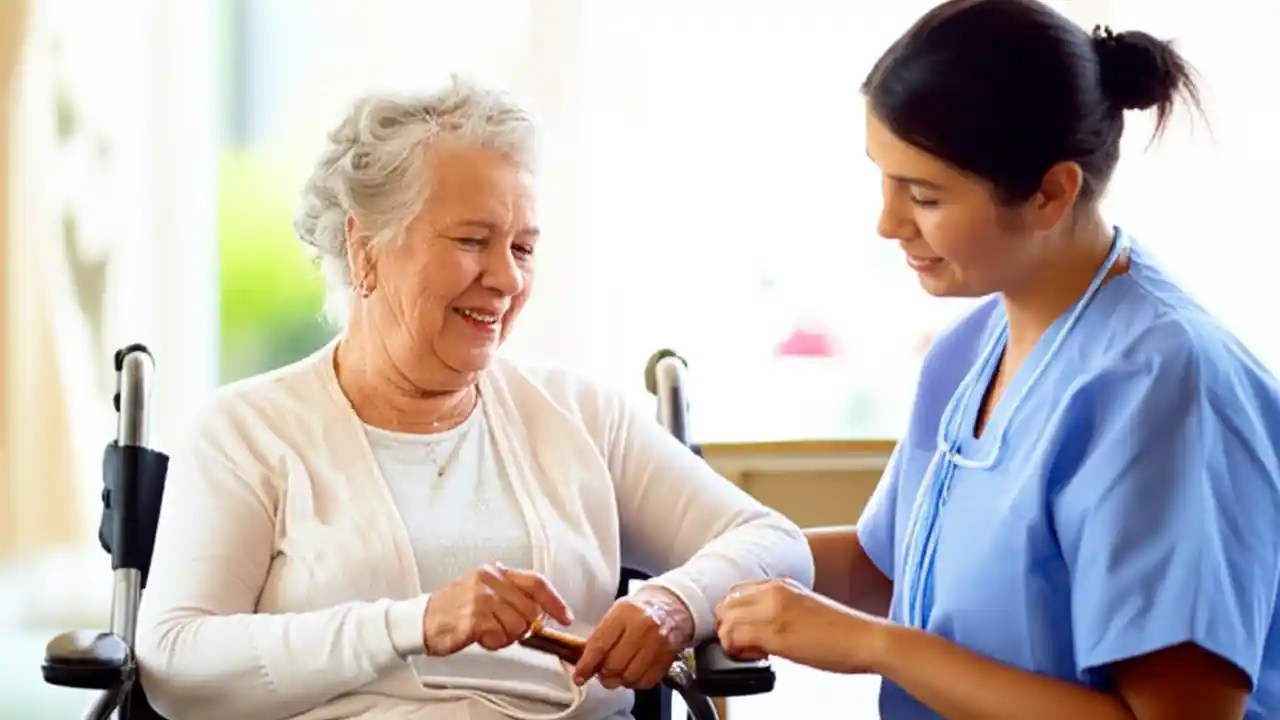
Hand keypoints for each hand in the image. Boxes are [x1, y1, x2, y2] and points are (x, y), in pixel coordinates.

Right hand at [423, 563, 573, 655]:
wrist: (421, 620)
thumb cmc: (454, 608)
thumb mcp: (484, 591)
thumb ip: (512, 596)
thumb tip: (543, 611)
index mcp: (496, 572)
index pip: (536, 583)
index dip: (555, 602)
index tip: (566, 617)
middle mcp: (490, 581)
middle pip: (530, 610)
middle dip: (523, 627)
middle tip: (505, 629)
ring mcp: (481, 599)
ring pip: (518, 627)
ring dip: (506, 637)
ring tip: (488, 632)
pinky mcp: (474, 618)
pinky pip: (499, 637)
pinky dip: (493, 643)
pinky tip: (479, 637)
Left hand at [573, 586, 693, 688]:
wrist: (672, 605)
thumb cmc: (639, 610)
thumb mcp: (617, 612)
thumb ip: (601, 635)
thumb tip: (585, 662)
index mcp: (625, 612)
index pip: (600, 644)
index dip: (587, 665)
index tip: (579, 676)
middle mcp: (643, 627)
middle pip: (614, 665)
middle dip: (603, 675)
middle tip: (602, 673)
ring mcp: (658, 643)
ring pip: (629, 676)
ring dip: (619, 680)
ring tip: (618, 673)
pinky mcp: (668, 657)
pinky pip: (646, 681)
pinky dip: (635, 683)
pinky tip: (632, 674)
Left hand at [714, 578, 887, 673]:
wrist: (866, 639)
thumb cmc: (842, 631)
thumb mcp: (804, 609)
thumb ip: (778, 611)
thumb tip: (757, 630)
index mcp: (781, 584)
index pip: (736, 592)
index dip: (734, 614)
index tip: (743, 632)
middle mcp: (774, 591)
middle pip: (726, 604)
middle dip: (728, 626)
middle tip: (744, 645)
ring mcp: (773, 610)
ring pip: (726, 620)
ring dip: (731, 640)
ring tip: (751, 652)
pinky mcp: (775, 632)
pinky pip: (735, 637)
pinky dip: (737, 650)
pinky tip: (757, 656)